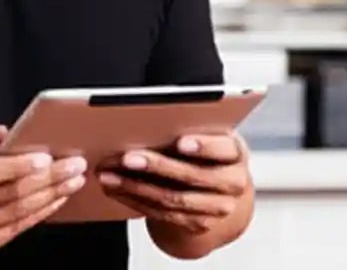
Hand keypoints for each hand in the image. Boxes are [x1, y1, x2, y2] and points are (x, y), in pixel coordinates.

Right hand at [0, 122, 86, 259]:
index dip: (18, 167)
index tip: (45, 158)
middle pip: (8, 195)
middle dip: (48, 180)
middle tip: (74, 165)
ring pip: (16, 213)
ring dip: (51, 196)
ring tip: (72, 180)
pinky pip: (15, 230)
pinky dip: (39, 214)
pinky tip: (55, 199)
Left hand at [98, 133, 251, 235]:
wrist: (221, 186)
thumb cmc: (208, 150)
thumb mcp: (209, 135)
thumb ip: (192, 128)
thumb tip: (150, 122)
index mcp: (236, 153)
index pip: (225, 148)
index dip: (204, 146)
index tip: (181, 141)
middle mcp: (233, 183)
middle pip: (192, 176)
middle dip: (157, 166)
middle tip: (128, 157)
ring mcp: (217, 207)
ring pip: (173, 198)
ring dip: (136, 187)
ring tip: (110, 175)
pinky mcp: (199, 224)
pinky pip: (163, 213)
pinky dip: (135, 200)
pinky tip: (116, 189)